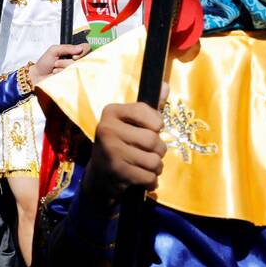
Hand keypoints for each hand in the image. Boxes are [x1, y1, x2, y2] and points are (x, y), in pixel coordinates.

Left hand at [28, 42, 90, 84]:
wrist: (37, 76)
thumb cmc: (45, 62)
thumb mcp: (54, 50)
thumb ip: (66, 48)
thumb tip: (81, 49)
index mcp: (73, 52)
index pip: (86, 48)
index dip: (83, 52)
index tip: (74, 57)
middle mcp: (76, 61)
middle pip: (82, 59)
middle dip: (67, 62)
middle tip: (56, 63)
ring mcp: (75, 70)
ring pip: (76, 68)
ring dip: (62, 68)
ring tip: (54, 69)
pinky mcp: (72, 79)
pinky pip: (72, 76)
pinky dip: (62, 74)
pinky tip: (56, 75)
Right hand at [81, 84, 167, 205]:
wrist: (100, 174)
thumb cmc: (121, 144)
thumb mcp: (131, 122)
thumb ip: (150, 107)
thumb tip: (165, 85)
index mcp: (112, 112)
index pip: (148, 113)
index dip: (157, 124)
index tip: (151, 129)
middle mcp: (108, 128)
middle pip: (154, 139)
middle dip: (159, 150)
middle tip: (148, 153)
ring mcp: (111, 150)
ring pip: (154, 161)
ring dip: (156, 167)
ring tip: (145, 166)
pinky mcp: (117, 171)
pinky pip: (149, 177)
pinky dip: (150, 181)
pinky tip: (141, 178)